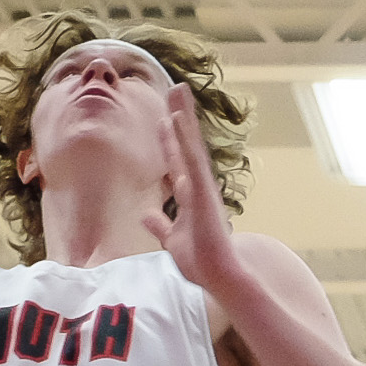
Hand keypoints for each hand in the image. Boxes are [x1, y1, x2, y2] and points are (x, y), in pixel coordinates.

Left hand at [152, 83, 242, 295]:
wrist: (219, 276)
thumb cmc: (201, 261)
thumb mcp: (172, 240)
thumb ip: (160, 225)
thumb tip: (146, 214)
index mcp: (190, 196)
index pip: (176, 161)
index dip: (169, 140)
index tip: (164, 118)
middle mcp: (198, 186)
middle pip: (185, 145)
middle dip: (179, 117)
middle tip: (175, 89)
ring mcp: (202, 187)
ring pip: (190, 145)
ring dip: (184, 117)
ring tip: (178, 91)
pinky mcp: (204, 192)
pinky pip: (192, 159)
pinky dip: (185, 139)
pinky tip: (178, 119)